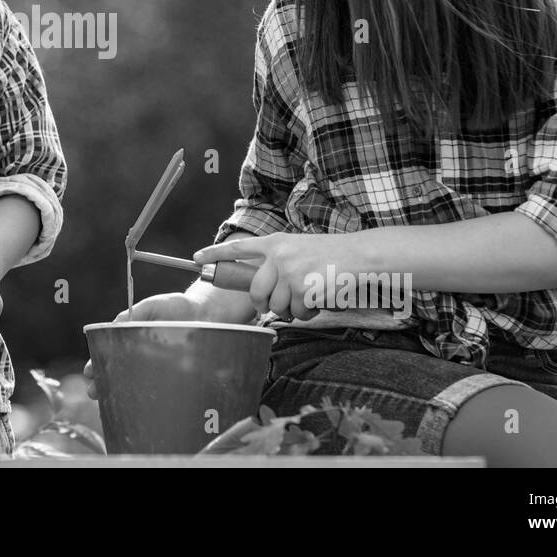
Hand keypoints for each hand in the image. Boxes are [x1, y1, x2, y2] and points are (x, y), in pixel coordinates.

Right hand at [81, 292, 209, 399]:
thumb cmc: (177, 307)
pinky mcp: (172, 376)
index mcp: (131, 338)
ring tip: (108, 402)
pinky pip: (156, 389)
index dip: (96, 363)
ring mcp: (156, 367)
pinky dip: (144, 398)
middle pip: (116, 372)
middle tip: (94, 392)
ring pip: (132, 383)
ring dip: (118, 394)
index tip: (89, 372)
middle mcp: (141, 355)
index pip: (108, 353)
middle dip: (102, 383)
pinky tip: (135, 406)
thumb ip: (132, 315)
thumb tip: (112, 326)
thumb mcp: (152, 306)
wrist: (207, 313)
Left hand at [193, 233, 345, 320]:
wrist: (359, 256)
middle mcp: (279, 256)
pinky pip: (296, 313)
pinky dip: (307, 313)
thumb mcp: (299, 248)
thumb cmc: (332, 254)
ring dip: (292, 309)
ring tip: (308, 298)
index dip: (215, 254)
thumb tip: (263, 287)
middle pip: (256, 291)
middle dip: (263, 304)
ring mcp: (290, 273)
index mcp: (276, 243)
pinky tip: (318, 301)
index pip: (238, 248)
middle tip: (274, 306)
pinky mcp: (303, 289)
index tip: (196, 258)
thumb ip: (278, 261)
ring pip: (277, 305)